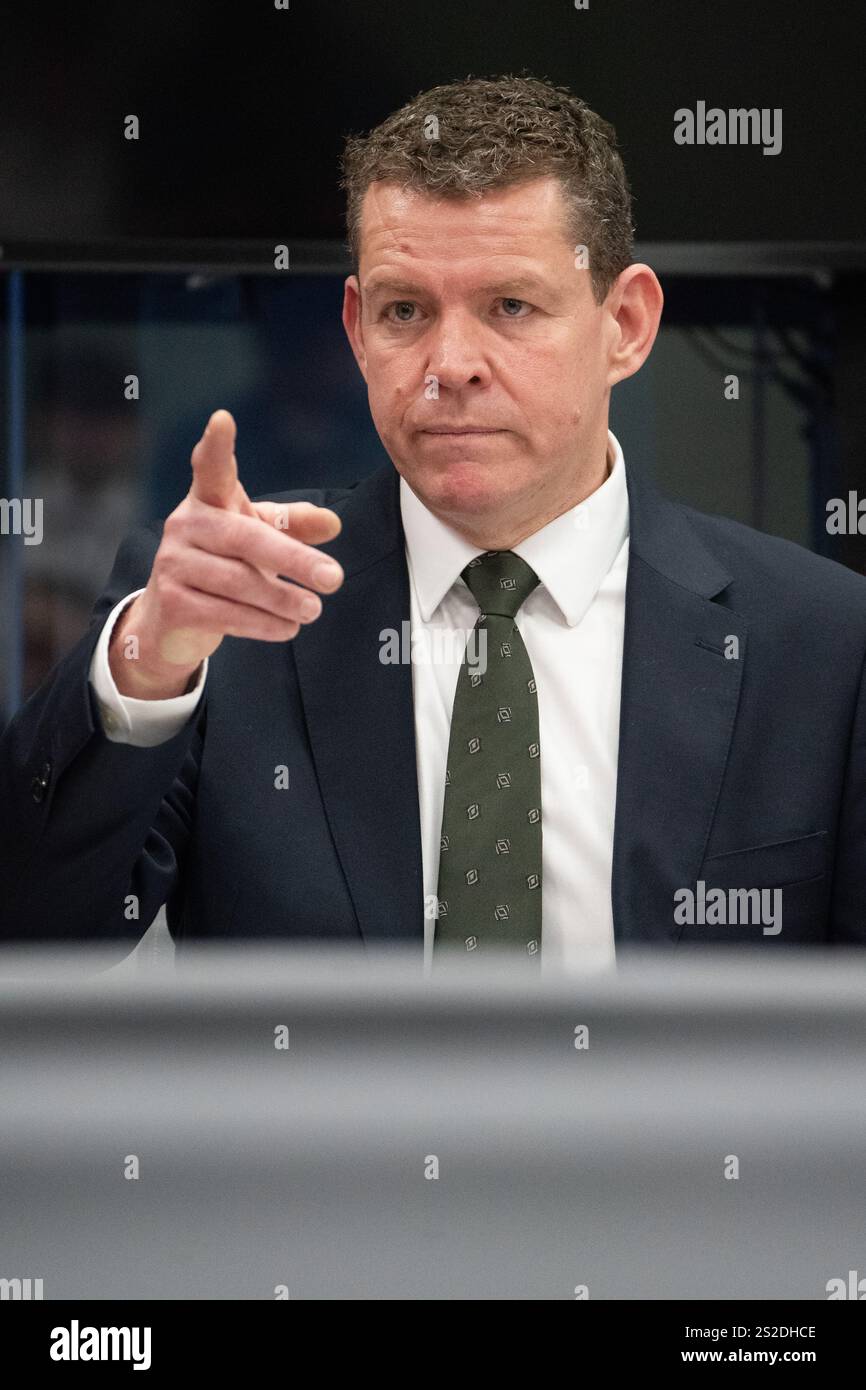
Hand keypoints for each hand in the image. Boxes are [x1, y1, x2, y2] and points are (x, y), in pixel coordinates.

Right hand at [109, 409, 343, 698]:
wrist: (171, 620)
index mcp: (208, 501)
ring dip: (282, 598)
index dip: (216, 446)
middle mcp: (185, 525)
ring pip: (238, 583)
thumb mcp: (258, 539)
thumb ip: (293, 527)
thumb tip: (333, 524)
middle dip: (293, 560)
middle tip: (334, 578)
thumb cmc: (223, 566)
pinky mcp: (171, 603)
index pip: (210, 469)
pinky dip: (262, 624)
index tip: (222, 420)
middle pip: (245, 539)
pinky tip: (287, 628)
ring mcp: (173, 564)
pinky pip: (225, 614)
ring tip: (313, 609)